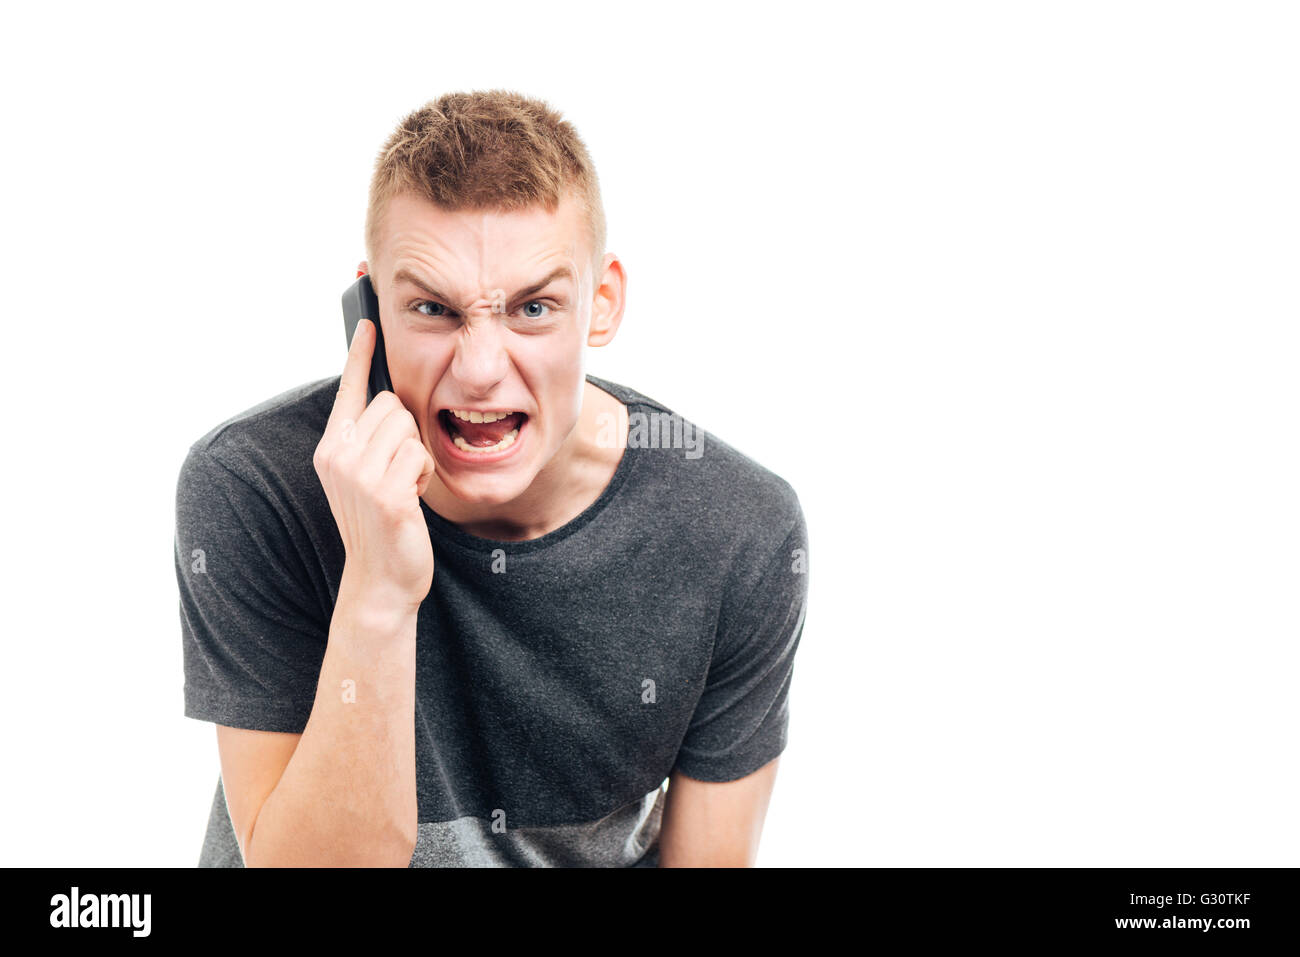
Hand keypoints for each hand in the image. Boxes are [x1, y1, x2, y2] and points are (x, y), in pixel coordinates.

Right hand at [314, 318, 435, 614]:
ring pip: (408, 427)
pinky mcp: (385, 495)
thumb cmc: (381, 526)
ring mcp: (359, 476)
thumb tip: (388, 399)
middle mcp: (338, 457)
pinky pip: (419, 455)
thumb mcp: (365, 477)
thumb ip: (368, 440)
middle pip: (391, 403)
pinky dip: (424, 475)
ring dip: (417, 455)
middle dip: (406, 432)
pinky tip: (411, 500)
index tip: (369, 322)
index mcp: (331, 449)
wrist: (380, 581)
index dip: (359, 354)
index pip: (348, 390)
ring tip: (404, 487)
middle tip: (399, 472)